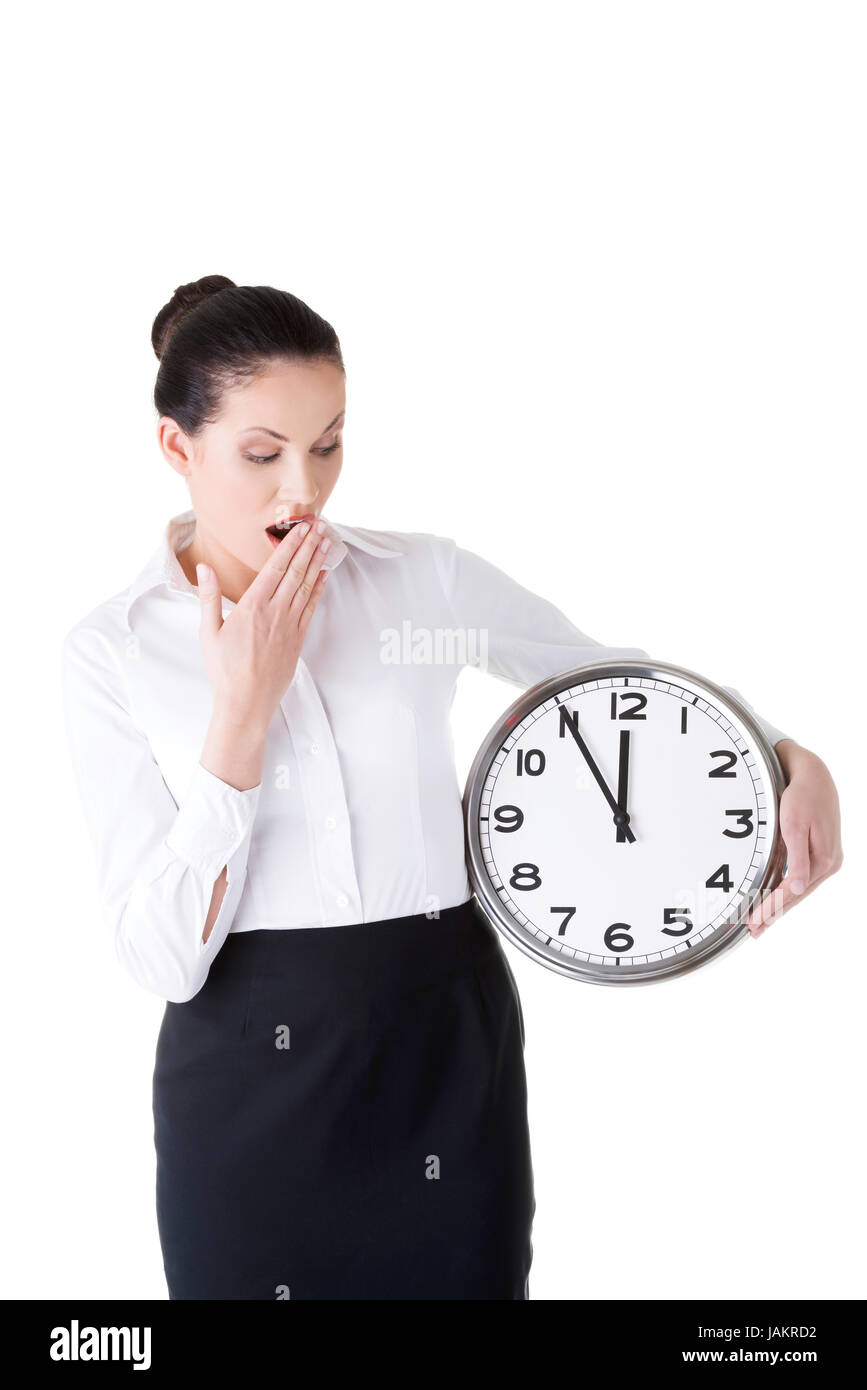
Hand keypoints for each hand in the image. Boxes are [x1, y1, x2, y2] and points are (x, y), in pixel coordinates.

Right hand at [196, 520, 330, 731]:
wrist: (245, 703)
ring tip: (327, 543)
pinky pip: (311, 608)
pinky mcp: (298, 640)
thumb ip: (209, 597)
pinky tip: (325, 575)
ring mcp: (289, 626)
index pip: (275, 567)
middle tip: (321, 526)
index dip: (290, 545)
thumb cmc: (223, 670)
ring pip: (306, 587)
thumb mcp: (209, 632)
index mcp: (251, 607)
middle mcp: (274, 613)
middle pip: (295, 572)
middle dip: (309, 546)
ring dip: (318, 562)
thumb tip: (204, 567)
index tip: (301, 528)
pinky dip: (319, 589)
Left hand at [746, 743, 842, 937]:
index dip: (770, 909)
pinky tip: (777, 898)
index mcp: (823, 860)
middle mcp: (828, 863)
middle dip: (773, 914)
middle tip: (752, 931)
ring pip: (798, 891)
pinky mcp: (821, 854)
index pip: (790, 893)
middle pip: (795, 897)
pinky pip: (801, 879)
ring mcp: (826, 860)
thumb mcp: (795, 825)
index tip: (752, 922)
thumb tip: (797, 890)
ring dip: (779, 905)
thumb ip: (796, 859)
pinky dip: (787, 891)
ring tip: (761, 922)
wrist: (814, 774)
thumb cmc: (802, 796)